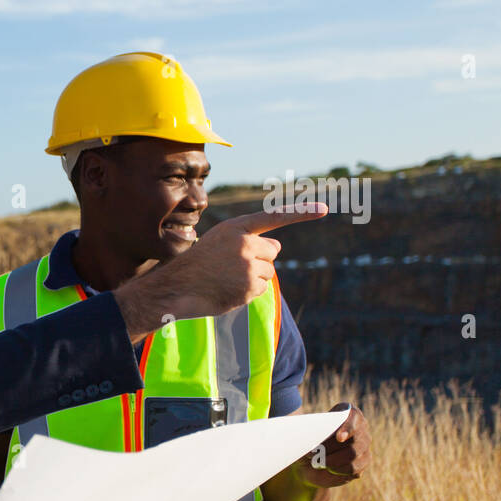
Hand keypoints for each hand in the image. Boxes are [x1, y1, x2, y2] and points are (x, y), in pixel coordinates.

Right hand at [116, 203, 325, 335]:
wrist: (176, 288)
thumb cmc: (197, 265)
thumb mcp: (218, 241)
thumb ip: (245, 239)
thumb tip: (276, 249)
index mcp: (236, 228)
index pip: (274, 217)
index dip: (301, 212)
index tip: (324, 209)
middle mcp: (245, 244)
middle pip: (273, 250)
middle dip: (261, 258)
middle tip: (235, 265)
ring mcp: (248, 266)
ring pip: (268, 271)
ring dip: (253, 277)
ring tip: (227, 279)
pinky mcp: (249, 286)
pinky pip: (261, 288)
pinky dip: (248, 292)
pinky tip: (228, 290)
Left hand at [296, 402, 370, 487]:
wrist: (309, 463)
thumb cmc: (307, 443)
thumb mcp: (304, 435)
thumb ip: (309, 431)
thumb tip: (311, 436)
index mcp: (348, 414)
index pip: (354, 416)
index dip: (348, 427)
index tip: (339, 438)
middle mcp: (360, 428)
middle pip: (352, 439)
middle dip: (329, 447)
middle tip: (312, 453)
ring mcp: (364, 445)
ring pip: (352, 454)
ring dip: (331, 460)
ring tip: (316, 461)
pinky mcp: (363, 461)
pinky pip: (353, 467)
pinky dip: (337, 469)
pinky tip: (328, 468)